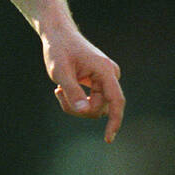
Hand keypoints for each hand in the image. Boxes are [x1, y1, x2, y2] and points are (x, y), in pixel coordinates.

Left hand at [42, 28, 124, 143]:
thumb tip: (85, 112)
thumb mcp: (60, 72)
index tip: (108, 139)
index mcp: (105, 71)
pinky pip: (91, 102)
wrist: (58, 35)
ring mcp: (106, 79)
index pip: (116, 101)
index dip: (114, 122)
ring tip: (59, 89)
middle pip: (100, 108)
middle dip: (78, 108)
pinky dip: (76, 101)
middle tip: (58, 93)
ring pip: (94, 107)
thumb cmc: (58, 50)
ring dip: (75, 105)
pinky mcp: (99, 83)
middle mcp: (111, 75)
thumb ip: (73, 92)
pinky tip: (62, 89)